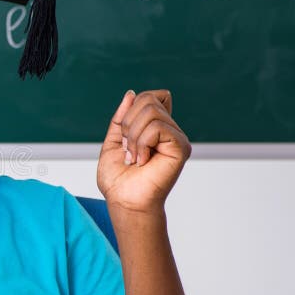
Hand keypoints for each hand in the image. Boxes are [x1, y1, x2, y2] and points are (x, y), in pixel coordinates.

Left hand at [96, 90, 190, 212]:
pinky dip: (141, 143)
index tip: (126, 133)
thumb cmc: (119, 178)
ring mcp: (177, 138)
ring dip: (133, 136)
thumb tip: (131, 93)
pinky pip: (157, 128)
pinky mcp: (181, 147)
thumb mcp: (113, 141)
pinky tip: (143, 160)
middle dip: (128, 123)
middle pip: (148, 99)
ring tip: (135, 157)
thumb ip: (122, 117)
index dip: (134, 107)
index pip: (152, 96)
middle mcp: (170, 130)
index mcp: (156, 127)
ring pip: (151, 112)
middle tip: (128, 148)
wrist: (124, 200)